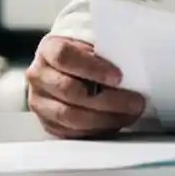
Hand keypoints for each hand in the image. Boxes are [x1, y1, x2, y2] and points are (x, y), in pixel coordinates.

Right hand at [26, 36, 146, 138]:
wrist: (69, 68)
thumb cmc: (86, 54)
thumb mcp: (93, 43)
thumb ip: (105, 51)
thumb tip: (130, 64)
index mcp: (49, 48)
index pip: (65, 57)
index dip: (92, 67)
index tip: (119, 77)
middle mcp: (39, 75)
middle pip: (69, 90)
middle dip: (107, 99)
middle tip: (135, 101)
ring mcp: (40, 102)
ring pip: (70, 116)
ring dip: (105, 118)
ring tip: (129, 114)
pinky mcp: (47, 123)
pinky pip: (71, 132)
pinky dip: (97, 130)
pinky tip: (115, 122)